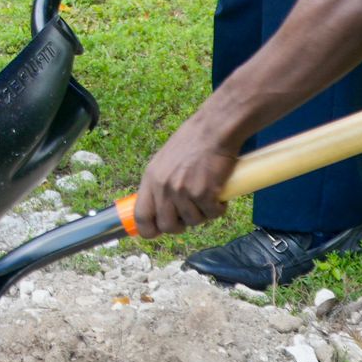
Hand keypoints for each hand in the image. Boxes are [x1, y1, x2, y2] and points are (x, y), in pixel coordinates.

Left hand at [132, 112, 239, 238]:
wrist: (214, 129)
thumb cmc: (193, 142)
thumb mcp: (165, 161)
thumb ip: (160, 182)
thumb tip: (160, 206)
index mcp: (151, 178)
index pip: (141, 216)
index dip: (149, 230)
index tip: (158, 231)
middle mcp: (163, 187)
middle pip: (167, 226)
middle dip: (182, 225)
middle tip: (192, 212)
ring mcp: (183, 191)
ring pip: (193, 222)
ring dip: (204, 213)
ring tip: (208, 194)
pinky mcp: (203, 193)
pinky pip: (212, 214)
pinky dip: (219, 208)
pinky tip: (220, 194)